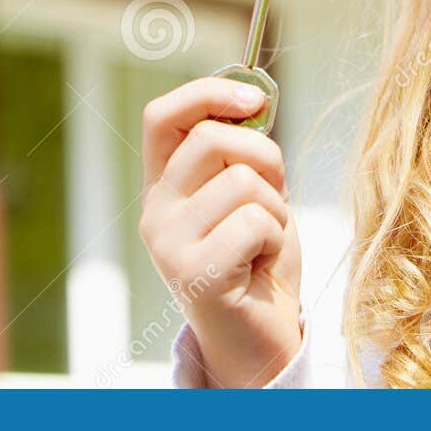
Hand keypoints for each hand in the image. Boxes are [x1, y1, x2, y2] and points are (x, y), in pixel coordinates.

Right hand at [140, 77, 302, 386]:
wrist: (263, 339)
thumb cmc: (260, 260)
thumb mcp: (251, 193)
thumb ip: (241, 153)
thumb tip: (253, 96)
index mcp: (164, 186)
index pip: (162, 116)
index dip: (208, 92)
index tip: (254, 98)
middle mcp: (155, 212)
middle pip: (209, 138)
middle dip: (263, 154)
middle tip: (275, 191)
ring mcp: (169, 244)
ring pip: (241, 181)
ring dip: (275, 207)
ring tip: (265, 240)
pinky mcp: (194, 274)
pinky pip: (254, 221)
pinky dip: (275, 238)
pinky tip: (262, 264)